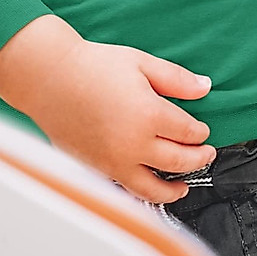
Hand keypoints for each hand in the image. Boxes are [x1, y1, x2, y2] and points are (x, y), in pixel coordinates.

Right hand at [0, 15, 215, 202]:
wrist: (50, 79)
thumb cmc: (91, 67)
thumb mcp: (140, 62)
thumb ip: (175, 78)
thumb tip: (204, 87)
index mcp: (150, 114)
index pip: (188, 132)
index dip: (200, 132)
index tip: (203, 130)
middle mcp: (136, 144)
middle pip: (180, 161)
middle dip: (198, 158)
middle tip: (206, 154)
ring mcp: (116, 161)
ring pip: (155, 187)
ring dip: (176, 188)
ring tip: (184, 186)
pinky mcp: (100, 169)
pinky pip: (129, 189)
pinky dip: (146, 193)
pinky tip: (150, 186)